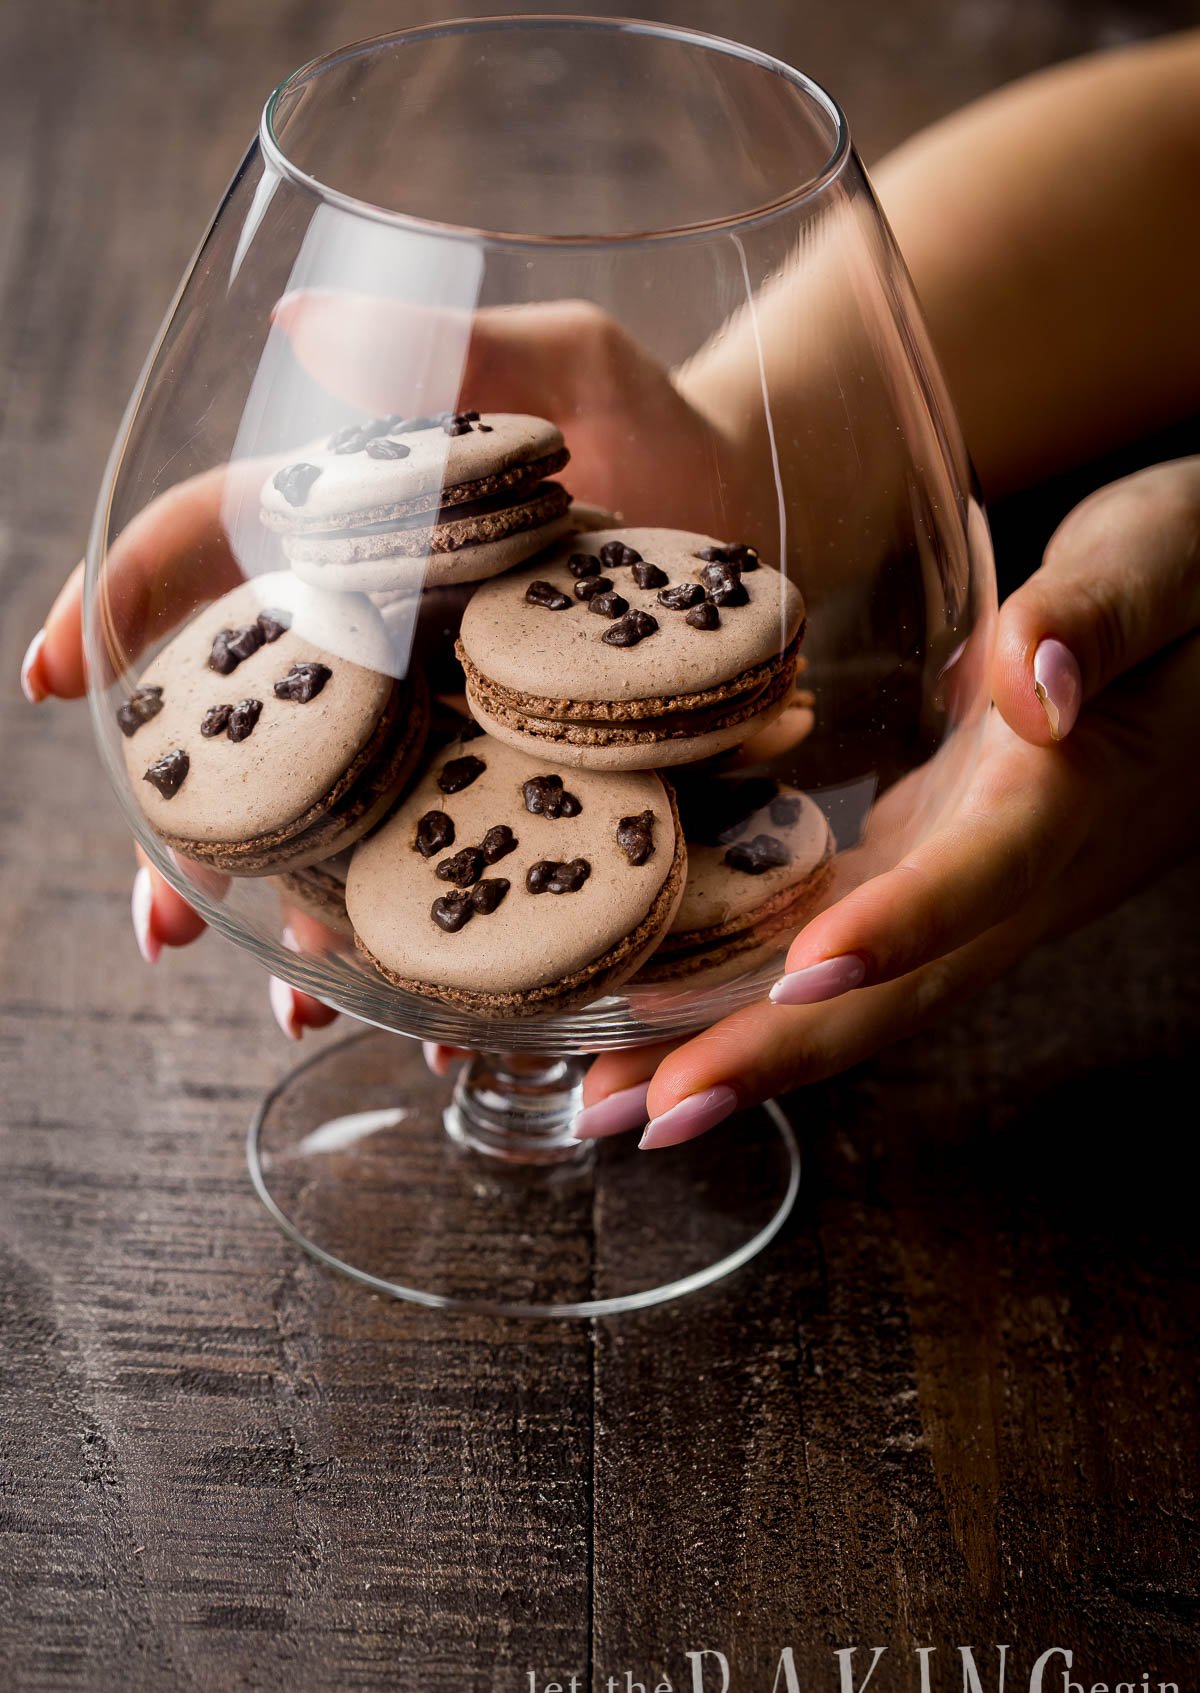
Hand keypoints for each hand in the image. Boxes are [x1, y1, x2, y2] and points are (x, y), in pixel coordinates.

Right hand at [24, 296, 730, 1032]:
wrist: (766, 518)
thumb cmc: (652, 426)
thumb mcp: (571, 367)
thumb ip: (457, 349)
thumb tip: (296, 331)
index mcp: (354, 535)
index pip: (207, 558)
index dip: (120, 607)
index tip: (49, 678)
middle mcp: (382, 646)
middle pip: (260, 740)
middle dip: (198, 836)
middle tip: (165, 922)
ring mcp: (449, 730)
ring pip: (351, 834)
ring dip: (320, 925)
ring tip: (305, 1007)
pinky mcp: (529, 791)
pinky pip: (470, 878)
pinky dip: (458, 951)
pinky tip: (446, 1024)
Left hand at [569, 459, 1199, 1146]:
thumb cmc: (1199, 572)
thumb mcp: (1165, 559)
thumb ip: (1102, 615)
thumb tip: (1032, 684)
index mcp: (1069, 795)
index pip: (981, 877)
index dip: (900, 928)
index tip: (804, 971)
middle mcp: (1015, 870)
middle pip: (893, 988)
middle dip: (766, 1055)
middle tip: (634, 1112)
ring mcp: (973, 882)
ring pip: (857, 990)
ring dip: (739, 1048)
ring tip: (611, 1096)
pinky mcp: (936, 863)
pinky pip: (841, 943)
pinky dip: (754, 990)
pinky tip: (666, 1007)